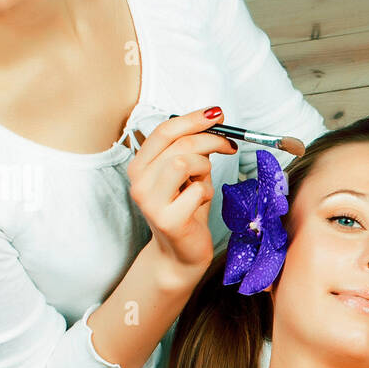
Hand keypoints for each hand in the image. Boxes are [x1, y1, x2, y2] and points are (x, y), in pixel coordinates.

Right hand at [125, 106, 236, 274]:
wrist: (180, 253)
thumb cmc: (186, 210)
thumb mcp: (188, 174)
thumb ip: (192, 150)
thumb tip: (213, 122)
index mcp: (140, 165)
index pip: (164, 131)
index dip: (192, 118)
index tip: (217, 114)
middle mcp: (139, 181)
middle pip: (178, 145)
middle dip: (210, 140)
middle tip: (229, 146)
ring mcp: (150, 201)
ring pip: (183, 162)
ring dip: (203, 169)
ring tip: (203, 182)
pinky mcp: (167, 219)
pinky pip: (197, 191)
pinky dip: (206, 193)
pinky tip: (200, 204)